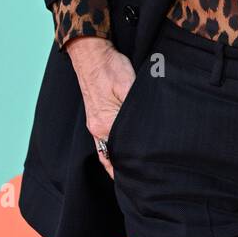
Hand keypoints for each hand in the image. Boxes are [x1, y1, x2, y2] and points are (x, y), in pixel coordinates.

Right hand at [66, 36, 135, 180]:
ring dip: (118, 163)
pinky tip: (122, 156)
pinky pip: (104, 142)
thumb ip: (137, 108)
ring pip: (107, 151)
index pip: (119, 156)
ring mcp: (95, 123)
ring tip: (133, 176)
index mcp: (106, 124)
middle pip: (111, 158)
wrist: (92, 53)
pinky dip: (112, 152)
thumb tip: (145, 130)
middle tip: (143, 183)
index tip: (144, 181)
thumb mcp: (129, 86)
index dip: (130, 170)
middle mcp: (98, 129)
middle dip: (125, 172)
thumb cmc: (111, 67)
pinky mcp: (96, 116)